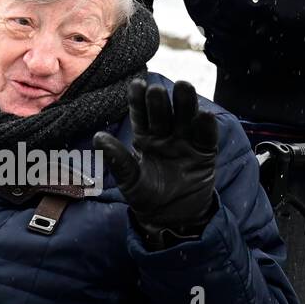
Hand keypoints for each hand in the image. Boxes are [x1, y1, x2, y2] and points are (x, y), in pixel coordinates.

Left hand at [93, 79, 218, 233]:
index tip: (136, 84)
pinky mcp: (205, 152)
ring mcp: (186, 142)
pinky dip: (206, 126)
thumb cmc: (147, 198)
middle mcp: (166, 134)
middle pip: (163, 113)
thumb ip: (118, 160)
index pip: (141, 114)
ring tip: (184, 88)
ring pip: (186, 118)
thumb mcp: (130, 181)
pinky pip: (206, 137)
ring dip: (186, 103)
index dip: (138, 99)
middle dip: (160, 101)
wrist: (172, 219)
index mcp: (145, 137)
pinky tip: (204, 115)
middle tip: (156, 90)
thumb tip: (98, 138)